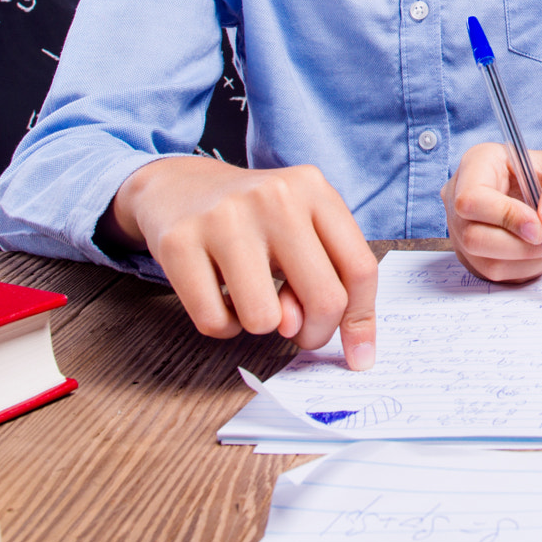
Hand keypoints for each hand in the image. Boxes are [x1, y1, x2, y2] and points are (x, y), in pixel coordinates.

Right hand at [107, 156, 379, 362]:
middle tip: (296, 329)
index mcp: (313, 188)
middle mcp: (275, 197)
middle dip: (315, 333)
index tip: (358, 356)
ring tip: (248, 294)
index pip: (360, 268)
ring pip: (265, 319)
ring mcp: (225, 217)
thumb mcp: (298, 228)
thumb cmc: (251, 217)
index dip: (362, 322)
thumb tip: (304, 333)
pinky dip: (221, 324)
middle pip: (324, 298)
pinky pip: (215, 322)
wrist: (179, 184)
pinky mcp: (179, 242)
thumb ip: (319, 276)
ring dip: (259, 325)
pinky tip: (217, 294)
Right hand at [443, 142, 541, 282]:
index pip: (471, 198)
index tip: (539, 226)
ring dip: (525, 260)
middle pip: (473, 236)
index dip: (505, 216)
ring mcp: (460, 229)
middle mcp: (459, 196)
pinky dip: (523, 270)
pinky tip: (538, 253)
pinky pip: (493, 274)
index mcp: (477, 163)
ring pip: (484, 261)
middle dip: (519, 245)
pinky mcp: (472, 255)